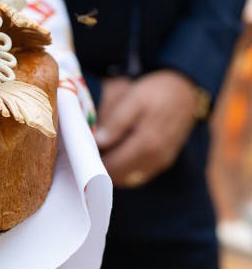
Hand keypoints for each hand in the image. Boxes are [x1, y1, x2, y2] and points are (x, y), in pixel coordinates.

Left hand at [95, 70, 197, 187]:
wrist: (185, 91)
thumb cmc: (155, 92)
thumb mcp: (132, 100)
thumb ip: (116, 122)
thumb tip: (99, 142)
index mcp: (146, 144)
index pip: (112, 166)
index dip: (95, 162)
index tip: (84, 150)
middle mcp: (155, 159)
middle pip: (119, 176)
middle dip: (102, 167)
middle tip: (89, 151)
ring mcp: (161, 162)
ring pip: (129, 178)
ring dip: (114, 169)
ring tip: (102, 151)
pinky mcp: (164, 161)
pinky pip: (140, 174)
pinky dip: (126, 168)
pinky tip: (117, 153)